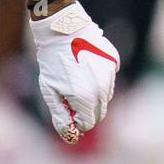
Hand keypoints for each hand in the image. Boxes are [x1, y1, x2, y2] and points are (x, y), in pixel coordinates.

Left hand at [31, 2, 118, 143]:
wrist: (62, 29)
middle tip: (70, 99)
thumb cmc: (51, 60)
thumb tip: (68, 134)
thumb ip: (60, 114)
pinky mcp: (114, 61)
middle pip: (100, 112)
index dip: (77, 122)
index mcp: (85, 98)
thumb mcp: (50, 90)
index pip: (88, 123)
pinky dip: (99, 79)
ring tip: (75, 80)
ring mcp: (111, 74)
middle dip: (86, 111)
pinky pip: (109, 79)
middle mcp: (102, 88)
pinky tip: (85, 67)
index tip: (68, 114)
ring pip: (106, 96)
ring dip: (93, 96)